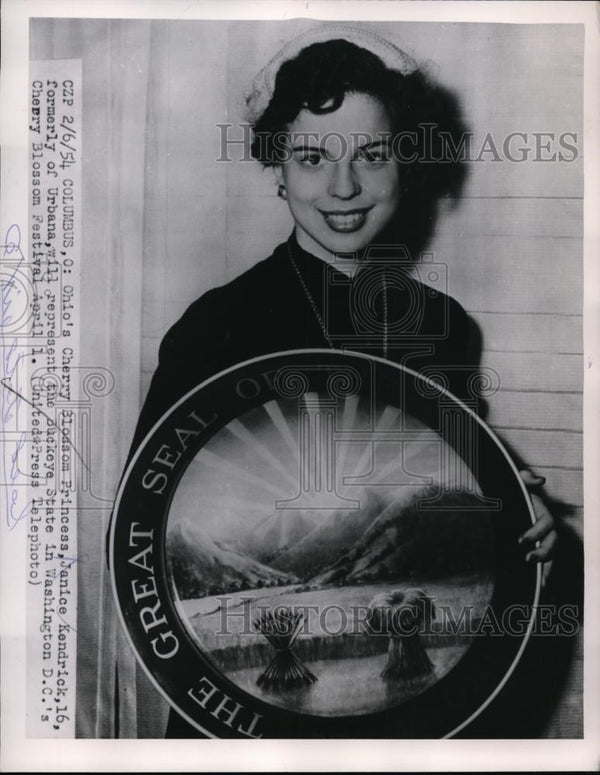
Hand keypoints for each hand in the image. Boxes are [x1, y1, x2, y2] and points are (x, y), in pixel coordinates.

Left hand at [518, 469, 557, 585]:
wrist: (498, 504)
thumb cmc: (509, 493)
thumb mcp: (515, 483)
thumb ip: (525, 478)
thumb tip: (540, 480)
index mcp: (541, 513)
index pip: (545, 524)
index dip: (536, 532)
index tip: (521, 540)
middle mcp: (545, 529)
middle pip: (553, 543)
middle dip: (543, 553)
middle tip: (528, 559)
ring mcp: (541, 542)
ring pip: (552, 557)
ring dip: (547, 569)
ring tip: (539, 583)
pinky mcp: (535, 552)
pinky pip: (545, 567)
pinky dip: (545, 578)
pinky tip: (541, 591)